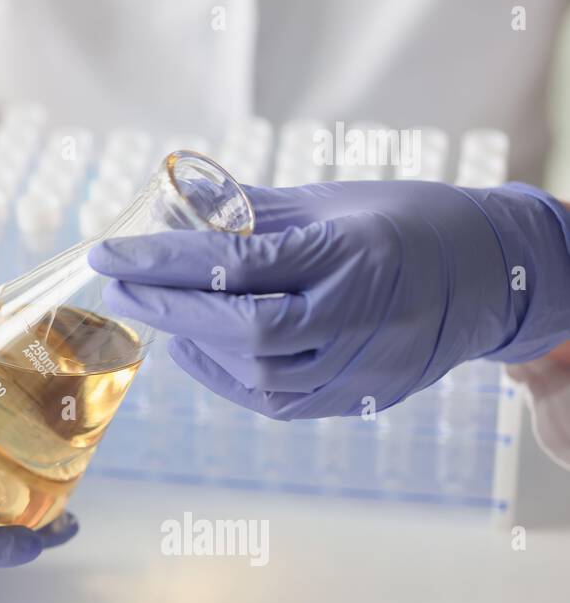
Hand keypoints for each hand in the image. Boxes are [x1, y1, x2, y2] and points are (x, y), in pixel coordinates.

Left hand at [88, 181, 569, 419]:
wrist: (493, 275)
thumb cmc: (405, 222)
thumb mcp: (330, 201)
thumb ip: (250, 213)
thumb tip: (172, 213)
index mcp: (352, 252)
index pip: (239, 264)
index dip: (164, 261)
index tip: (108, 254)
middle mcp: (359, 316)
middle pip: (242, 327)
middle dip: (167, 308)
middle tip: (117, 284)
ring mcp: (362, 366)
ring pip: (256, 372)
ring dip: (192, 342)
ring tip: (156, 309)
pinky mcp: (357, 399)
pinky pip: (273, 400)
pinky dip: (224, 375)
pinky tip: (195, 348)